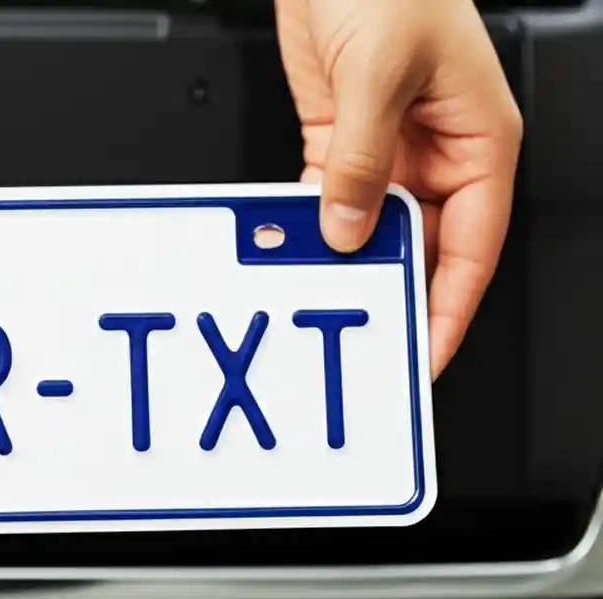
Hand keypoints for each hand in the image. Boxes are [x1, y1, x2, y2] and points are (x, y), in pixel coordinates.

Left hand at [276, 0, 522, 377]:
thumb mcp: (379, 72)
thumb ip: (360, 157)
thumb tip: (346, 226)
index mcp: (479, 139)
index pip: (473, 246)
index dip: (450, 305)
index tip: (428, 351)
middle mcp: (438, 152)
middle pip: (423, 245)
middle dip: (395, 289)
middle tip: (367, 336)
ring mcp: (388, 148)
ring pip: (372, 227)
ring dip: (346, 258)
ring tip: (320, 295)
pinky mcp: (341, 139)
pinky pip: (330, 196)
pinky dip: (311, 222)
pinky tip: (293, 246)